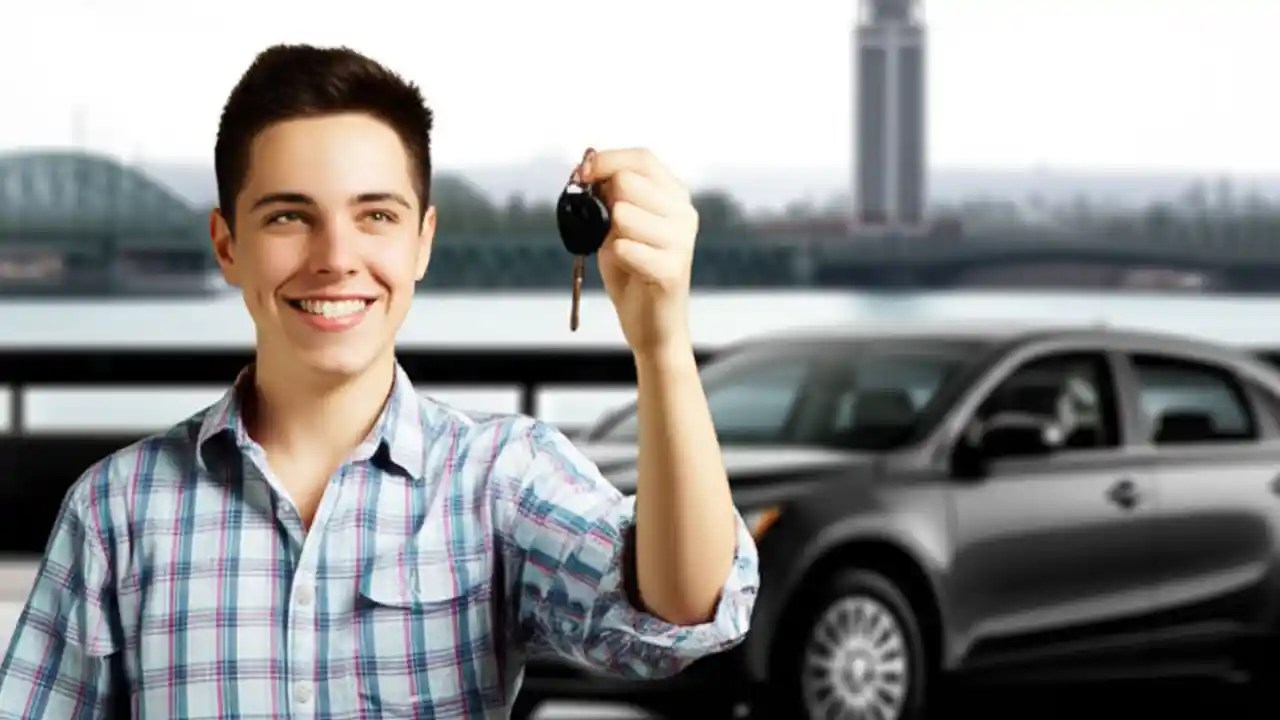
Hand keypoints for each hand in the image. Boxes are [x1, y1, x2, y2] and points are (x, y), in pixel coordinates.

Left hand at [577, 147, 698, 359]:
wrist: (651, 325)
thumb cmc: (632, 270)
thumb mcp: (616, 224)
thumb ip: (609, 195)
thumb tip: (588, 168)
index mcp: (675, 196)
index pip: (642, 158)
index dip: (607, 160)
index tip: (582, 173)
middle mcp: (684, 213)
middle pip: (628, 182)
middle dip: (604, 202)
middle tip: (606, 226)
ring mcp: (682, 241)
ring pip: (623, 213)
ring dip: (610, 234)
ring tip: (624, 252)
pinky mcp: (672, 269)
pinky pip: (625, 247)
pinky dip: (616, 257)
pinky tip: (630, 270)